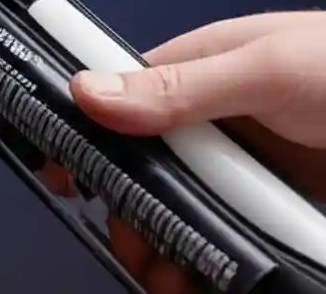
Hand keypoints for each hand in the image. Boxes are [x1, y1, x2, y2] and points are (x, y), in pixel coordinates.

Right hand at [67, 11, 325, 292]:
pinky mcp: (276, 216)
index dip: (87, 139)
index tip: (65, 174)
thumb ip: (182, 86)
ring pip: (186, 220)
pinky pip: (232, 249)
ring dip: (170, 252)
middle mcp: (217, 126)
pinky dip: (214, 272)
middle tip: (133, 243)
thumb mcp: (271, 68)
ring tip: (173, 278)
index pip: (119, 102)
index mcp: (201, 73)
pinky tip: (209, 283)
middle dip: (131, 215)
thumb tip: (92, 91)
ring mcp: (248, 175)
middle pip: (147, 176)